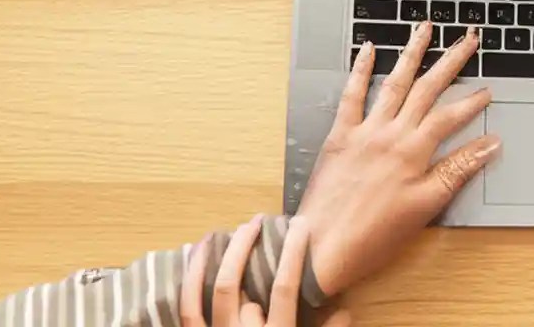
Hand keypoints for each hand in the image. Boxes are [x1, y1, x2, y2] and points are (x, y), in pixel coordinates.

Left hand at [180, 215, 349, 326]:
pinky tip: (195, 253)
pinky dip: (190, 278)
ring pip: (209, 292)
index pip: (282, 289)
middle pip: (236, 286)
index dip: (292, 254)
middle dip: (247, 247)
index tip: (301, 226)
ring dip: (218, 256)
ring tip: (230, 229)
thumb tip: (346, 312)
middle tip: (260, 220)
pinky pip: (187, 308)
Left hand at [297, 22, 497, 295]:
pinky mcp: (339, 136)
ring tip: (424, 28)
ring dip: (411, 53)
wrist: (323, 247)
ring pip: (393, 83)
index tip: (488, 90)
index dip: (471, 102)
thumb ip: (457, 170)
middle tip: (468, 39)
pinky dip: (360, 70)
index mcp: (413, 152)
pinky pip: (351, 95)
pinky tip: (369, 49)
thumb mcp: (426, 207)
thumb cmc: (375, 235)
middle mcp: (390, 134)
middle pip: (426, 89)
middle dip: (450, 62)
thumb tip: (489, 146)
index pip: (450, 117)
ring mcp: (363, 131)